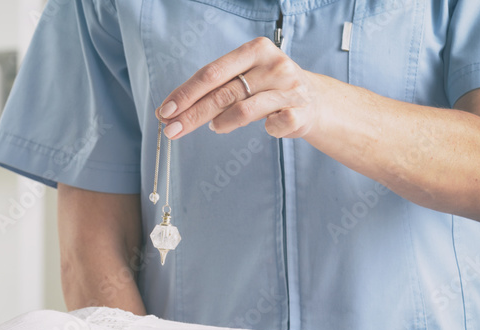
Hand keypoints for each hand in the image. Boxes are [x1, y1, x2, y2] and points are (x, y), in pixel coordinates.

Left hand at [156, 36, 324, 139]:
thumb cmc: (268, 87)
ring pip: (243, 110)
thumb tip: (172, 110)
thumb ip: (213, 89)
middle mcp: (273, 65)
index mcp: (255, 50)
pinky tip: (265, 127)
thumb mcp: (243, 78)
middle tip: (171, 130)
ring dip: (221, 123)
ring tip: (215, 127)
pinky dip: (265, 129)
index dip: (185, 94)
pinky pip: (273, 125)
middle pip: (222, 93)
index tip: (165, 110)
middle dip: (192, 114)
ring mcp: (288, 88)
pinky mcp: (299, 111)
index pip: (211, 73)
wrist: (314, 99)